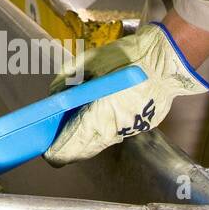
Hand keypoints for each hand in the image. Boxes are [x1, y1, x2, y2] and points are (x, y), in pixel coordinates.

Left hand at [43, 22, 208, 165]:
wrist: (163, 62)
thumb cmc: (123, 58)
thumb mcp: (87, 62)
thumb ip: (65, 81)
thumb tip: (54, 97)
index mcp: (99, 114)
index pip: (72, 143)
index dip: (57, 149)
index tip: (45, 151)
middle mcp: (112, 129)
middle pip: (83, 150)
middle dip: (66, 150)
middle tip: (51, 147)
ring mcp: (126, 131)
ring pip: (97, 144)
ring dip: (81, 142)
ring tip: (65, 135)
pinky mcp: (137, 128)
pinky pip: (111, 136)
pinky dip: (97, 133)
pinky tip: (88, 125)